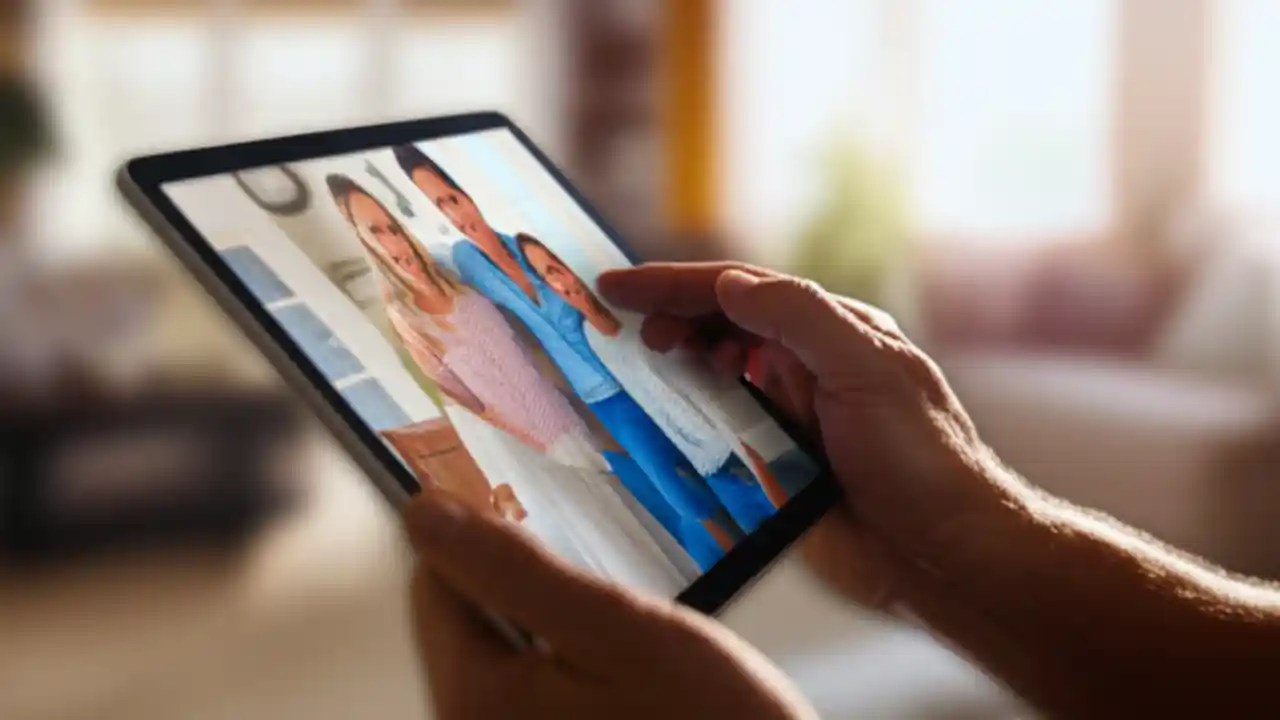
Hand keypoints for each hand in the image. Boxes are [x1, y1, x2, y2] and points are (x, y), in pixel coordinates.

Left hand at [406, 489, 816, 719]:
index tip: (520, 498)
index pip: (430, 585)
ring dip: (550, 619)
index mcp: (479, 702)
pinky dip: (570, 660)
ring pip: (505, 655)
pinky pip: (537, 690)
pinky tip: (624, 659)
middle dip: (519, 581)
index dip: (475, 531)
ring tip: (618, 611)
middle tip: (589, 557)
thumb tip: (429, 519)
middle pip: (465, 625)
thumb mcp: (615, 627)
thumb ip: (513, 570)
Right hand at [599, 263, 1017, 609]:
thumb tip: (729, 284)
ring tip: (632, 375)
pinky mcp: (779, 471)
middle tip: (624, 336)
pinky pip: (720, 439)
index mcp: (832, 333)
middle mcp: (808, 369)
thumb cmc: (922, 459)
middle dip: (669, 321)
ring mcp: (791, 420)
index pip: (741, 291)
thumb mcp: (866, 371)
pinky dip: (684, 427)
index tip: (615, 287)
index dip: (675, 283)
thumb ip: (800, 319)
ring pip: (715, 381)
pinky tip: (660, 431)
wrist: (948, 555)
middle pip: (722, 328)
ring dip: (672, 371)